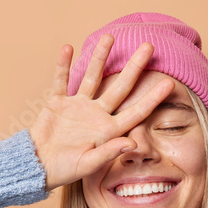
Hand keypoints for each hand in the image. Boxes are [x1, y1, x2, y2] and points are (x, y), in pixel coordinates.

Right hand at [28, 33, 174, 190]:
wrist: (37, 166)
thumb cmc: (64, 170)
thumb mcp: (87, 165)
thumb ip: (109, 153)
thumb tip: (133, 144)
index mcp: (108, 130)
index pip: (136, 111)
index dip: (152, 98)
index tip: (169, 83)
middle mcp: (97, 114)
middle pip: (120, 87)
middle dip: (134, 67)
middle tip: (149, 46)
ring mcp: (78, 106)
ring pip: (92, 77)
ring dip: (100, 57)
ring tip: (110, 36)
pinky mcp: (58, 103)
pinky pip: (61, 80)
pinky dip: (63, 65)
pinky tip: (68, 48)